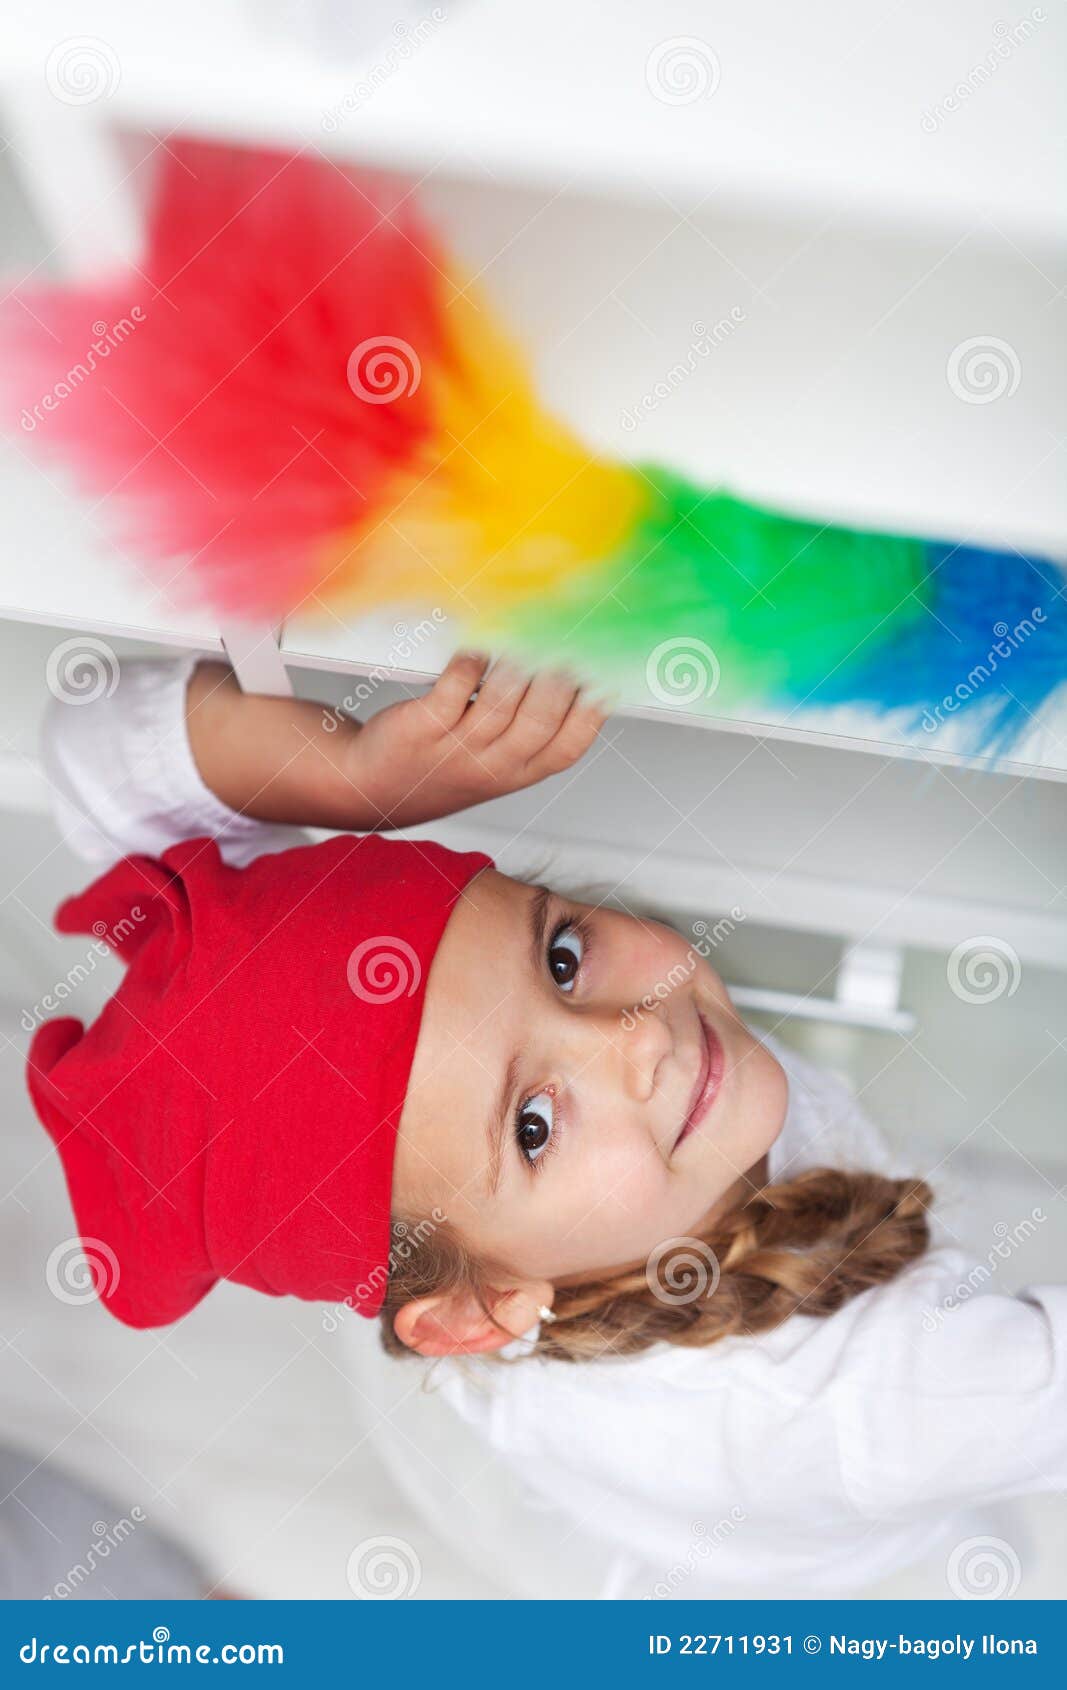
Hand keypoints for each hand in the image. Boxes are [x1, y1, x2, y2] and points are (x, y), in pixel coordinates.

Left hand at [346, 653, 609, 829]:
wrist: (377, 785)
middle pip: (540, 721)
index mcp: (522, 770)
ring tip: (528, 633)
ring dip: (517, 665)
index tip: (605, 668)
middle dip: (560, 678)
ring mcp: (457, 748)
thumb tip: (575, 667)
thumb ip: (536, 723)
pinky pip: (452, 690)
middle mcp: (494, 764)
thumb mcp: (501, 759)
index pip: (570, 744)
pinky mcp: (422, 728)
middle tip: (570, 637)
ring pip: (499, 705)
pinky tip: (477, 646)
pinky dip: (469, 663)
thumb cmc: (444, 763)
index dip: (593, 708)